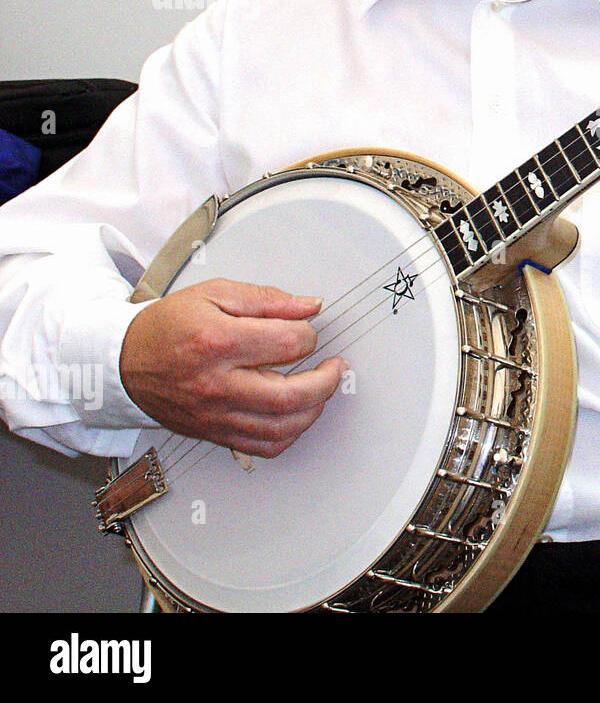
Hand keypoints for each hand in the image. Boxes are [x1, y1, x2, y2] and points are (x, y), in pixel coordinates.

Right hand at [120, 279, 347, 457]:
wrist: (123, 362)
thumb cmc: (166, 327)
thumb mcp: (213, 294)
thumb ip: (267, 299)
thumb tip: (309, 305)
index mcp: (217, 342)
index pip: (286, 344)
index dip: (309, 335)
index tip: (307, 330)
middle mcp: (217, 384)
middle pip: (289, 395)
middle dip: (325, 381)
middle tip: (335, 367)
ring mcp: (215, 414)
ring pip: (280, 428)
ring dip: (313, 410)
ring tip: (321, 389)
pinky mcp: (214, 432)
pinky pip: (262, 447)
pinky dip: (289, 435)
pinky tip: (296, 415)